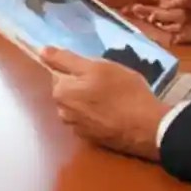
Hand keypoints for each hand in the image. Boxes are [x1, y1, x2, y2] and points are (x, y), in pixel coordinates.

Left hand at [39, 47, 170, 161]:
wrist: (147, 127)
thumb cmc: (123, 91)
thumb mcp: (97, 67)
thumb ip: (66, 59)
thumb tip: (42, 51)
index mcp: (61, 93)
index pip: (59, 72)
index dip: (78, 68)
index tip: (96, 70)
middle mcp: (62, 112)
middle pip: (68, 90)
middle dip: (82, 84)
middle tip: (107, 81)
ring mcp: (76, 128)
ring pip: (78, 105)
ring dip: (88, 99)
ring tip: (112, 97)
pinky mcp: (91, 139)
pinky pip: (88, 119)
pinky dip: (96, 114)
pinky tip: (113, 112)